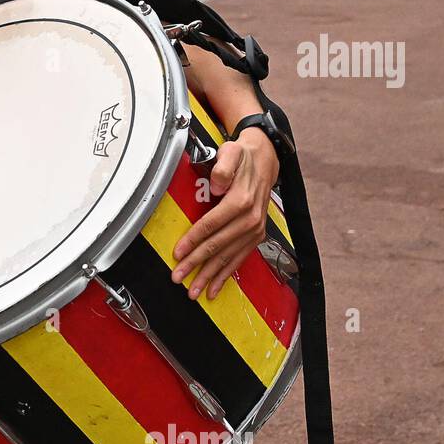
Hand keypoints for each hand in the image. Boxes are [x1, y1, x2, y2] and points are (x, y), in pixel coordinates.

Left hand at [170, 129, 279, 299]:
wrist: (265, 160)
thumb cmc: (243, 157)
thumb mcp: (231, 152)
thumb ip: (223, 167)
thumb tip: (216, 185)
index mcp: (241, 201)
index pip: (210, 225)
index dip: (192, 240)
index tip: (177, 253)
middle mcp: (250, 219)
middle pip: (217, 246)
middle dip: (196, 264)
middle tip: (178, 277)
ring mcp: (254, 229)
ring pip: (228, 257)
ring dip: (210, 276)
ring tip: (194, 291)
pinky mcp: (256, 236)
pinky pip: (239, 259)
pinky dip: (226, 275)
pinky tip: (215, 288)